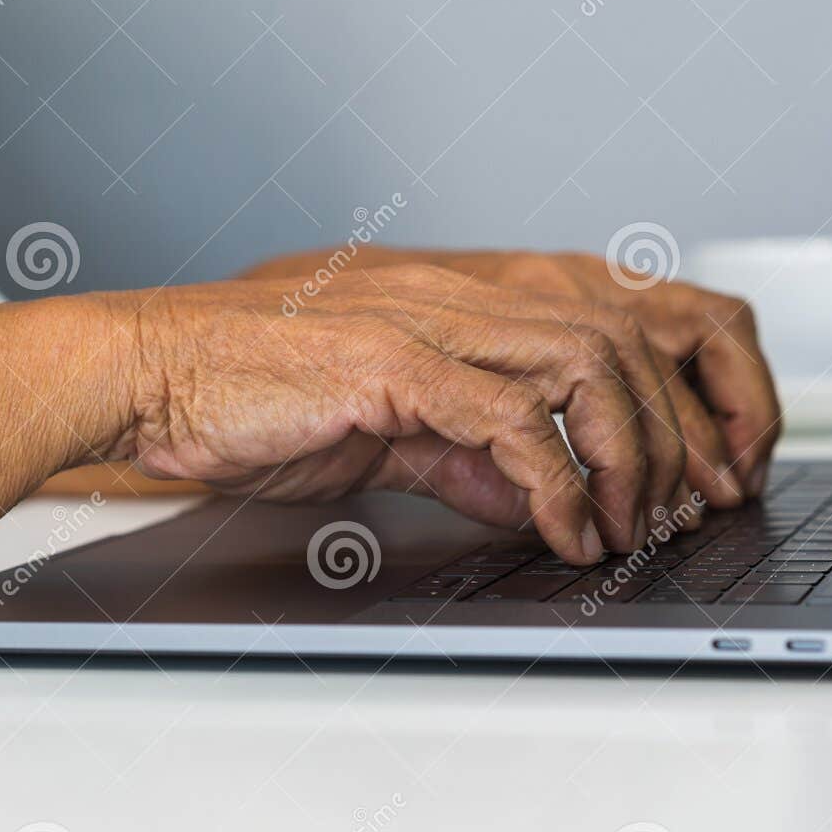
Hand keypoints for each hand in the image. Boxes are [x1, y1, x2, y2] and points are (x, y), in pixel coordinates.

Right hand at [107, 264, 703, 563]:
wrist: (148, 376)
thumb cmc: (249, 400)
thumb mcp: (386, 438)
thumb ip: (466, 458)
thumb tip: (534, 498)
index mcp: (462, 308)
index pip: (608, 328)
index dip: (667, 404)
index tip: (683, 482)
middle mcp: (458, 299)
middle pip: (620, 340)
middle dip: (673, 435)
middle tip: (680, 516)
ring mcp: (426, 321)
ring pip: (584, 362)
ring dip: (627, 455)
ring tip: (629, 528)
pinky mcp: (388, 358)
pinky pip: (504, 415)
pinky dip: (553, 481)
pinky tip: (563, 532)